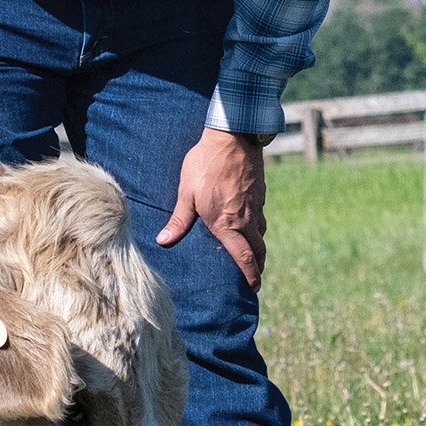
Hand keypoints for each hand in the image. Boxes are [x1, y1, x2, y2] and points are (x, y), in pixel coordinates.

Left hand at [157, 127, 266, 288]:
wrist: (233, 138)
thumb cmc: (205, 165)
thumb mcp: (186, 193)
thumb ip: (179, 220)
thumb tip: (163, 241)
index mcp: (227, 224)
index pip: (244, 257)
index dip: (251, 275)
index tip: (254, 287)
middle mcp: (246, 218)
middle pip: (258, 250)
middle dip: (258, 266)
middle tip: (256, 277)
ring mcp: (256, 205)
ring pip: (261, 233)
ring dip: (258, 246)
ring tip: (252, 253)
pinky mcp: (259, 192)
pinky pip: (260, 216)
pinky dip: (258, 227)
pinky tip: (249, 223)